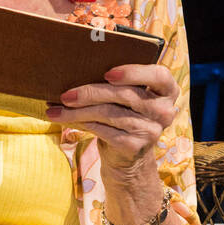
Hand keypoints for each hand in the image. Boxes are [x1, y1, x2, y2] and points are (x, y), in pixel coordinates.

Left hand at [44, 62, 179, 173]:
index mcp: (167, 90)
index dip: (134, 72)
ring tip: (56, 110)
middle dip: (91, 93)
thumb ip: (118, 82)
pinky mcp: (134, 146)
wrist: (127, 157)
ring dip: (78, 111)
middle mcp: (164, 111)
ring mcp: (151, 130)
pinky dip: (81, 124)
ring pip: (109, 114)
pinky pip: (103, 130)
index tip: (108, 73)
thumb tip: (77, 68)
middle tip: (65, 95)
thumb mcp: (128, 98)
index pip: (159, 75)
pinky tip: (66, 120)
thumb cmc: (124, 116)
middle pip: (125, 95)